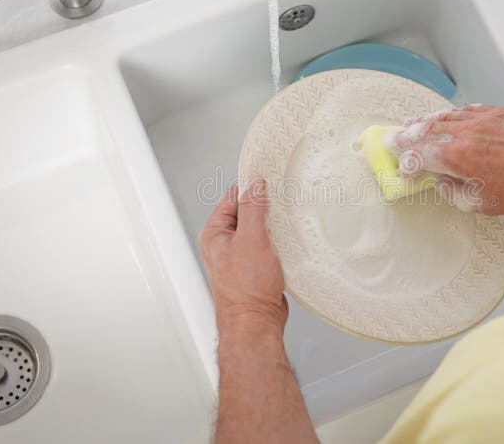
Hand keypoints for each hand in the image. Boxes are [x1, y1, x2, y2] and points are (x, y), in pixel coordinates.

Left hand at [198, 179, 287, 335]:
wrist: (256, 322)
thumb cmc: (247, 289)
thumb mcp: (251, 239)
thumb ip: (252, 208)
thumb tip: (254, 184)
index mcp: (215, 233)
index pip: (233, 198)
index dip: (252, 189)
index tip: (270, 182)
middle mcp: (224, 244)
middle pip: (247, 213)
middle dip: (265, 209)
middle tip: (281, 205)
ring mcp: (239, 256)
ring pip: (259, 230)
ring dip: (273, 228)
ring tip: (284, 226)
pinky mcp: (254, 267)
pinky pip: (267, 246)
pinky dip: (277, 242)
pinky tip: (287, 244)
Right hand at [388, 105, 503, 214]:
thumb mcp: (485, 204)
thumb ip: (456, 193)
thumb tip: (444, 184)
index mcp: (459, 156)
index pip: (420, 156)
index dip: (406, 164)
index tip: (402, 170)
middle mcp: (467, 132)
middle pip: (425, 130)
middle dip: (406, 137)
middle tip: (393, 140)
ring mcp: (482, 118)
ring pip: (444, 116)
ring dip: (424, 122)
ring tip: (412, 125)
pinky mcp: (498, 112)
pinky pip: (465, 110)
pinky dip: (450, 115)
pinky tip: (447, 118)